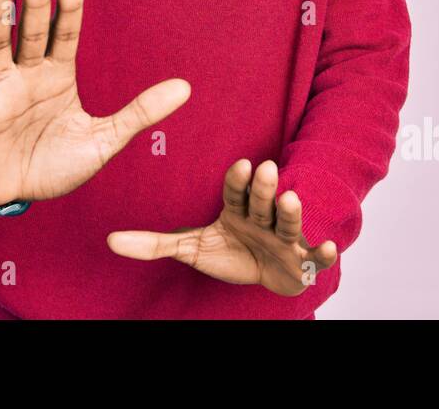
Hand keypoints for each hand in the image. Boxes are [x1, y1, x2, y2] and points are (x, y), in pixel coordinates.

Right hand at [0, 0, 190, 206]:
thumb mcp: (104, 139)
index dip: (66, 4)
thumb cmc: (56, 164)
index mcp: (57, 75)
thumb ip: (140, 112)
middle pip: (31, 31)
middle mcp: (28, 74)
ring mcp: (0, 90)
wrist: (16, 196)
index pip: (63, 32)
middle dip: (33, 0)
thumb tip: (186, 88)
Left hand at [105, 158, 337, 296]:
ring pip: (287, 223)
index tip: (241, 163)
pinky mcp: (302, 261)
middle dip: (264, 187)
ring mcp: (285, 238)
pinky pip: (315, 258)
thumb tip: (110, 241)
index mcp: (237, 209)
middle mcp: (263, 218)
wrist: (268, 275)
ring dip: (291, 212)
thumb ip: (154, 244)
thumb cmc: (230, 254)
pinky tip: (328, 247)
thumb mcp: (191, 248)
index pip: (235, 191)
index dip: (237, 180)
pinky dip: (324, 254)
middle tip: (266, 168)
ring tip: (291, 201)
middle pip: (262, 201)